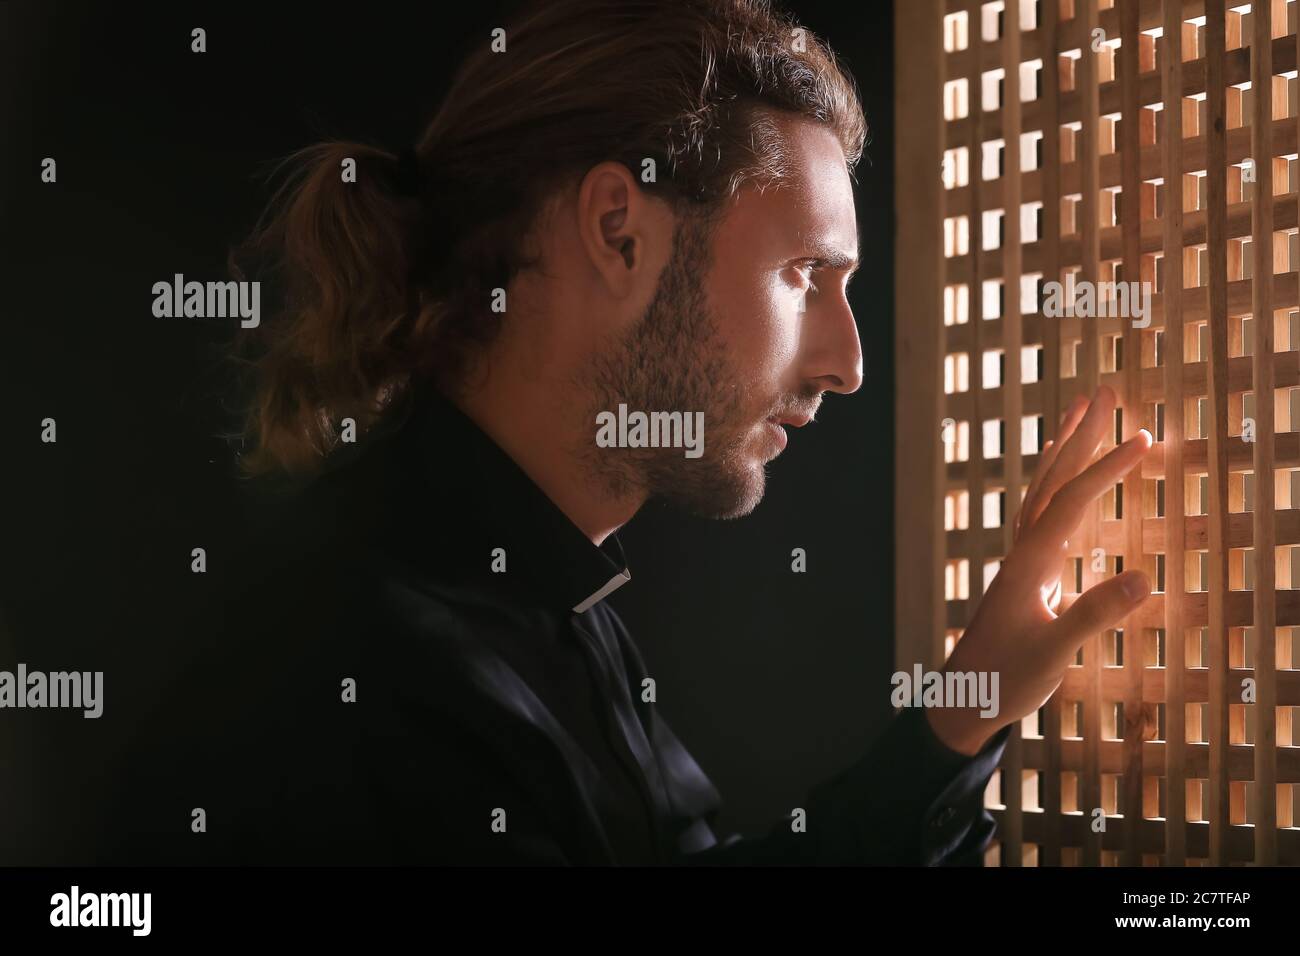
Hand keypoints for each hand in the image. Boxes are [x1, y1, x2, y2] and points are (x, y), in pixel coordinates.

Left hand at [924, 385, 1152, 755]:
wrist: (961, 702)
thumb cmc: (1003, 681)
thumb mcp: (1053, 653)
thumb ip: (1091, 616)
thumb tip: (1142, 577)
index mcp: (1029, 563)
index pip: (1072, 501)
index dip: (1108, 468)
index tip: (1145, 439)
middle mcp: (1021, 553)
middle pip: (1051, 481)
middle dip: (1080, 436)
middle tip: (1104, 392)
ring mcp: (1020, 563)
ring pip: (1040, 493)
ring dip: (1063, 453)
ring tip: (1081, 417)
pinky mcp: (1022, 577)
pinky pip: (1039, 516)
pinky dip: (1054, 488)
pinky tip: (1065, 486)